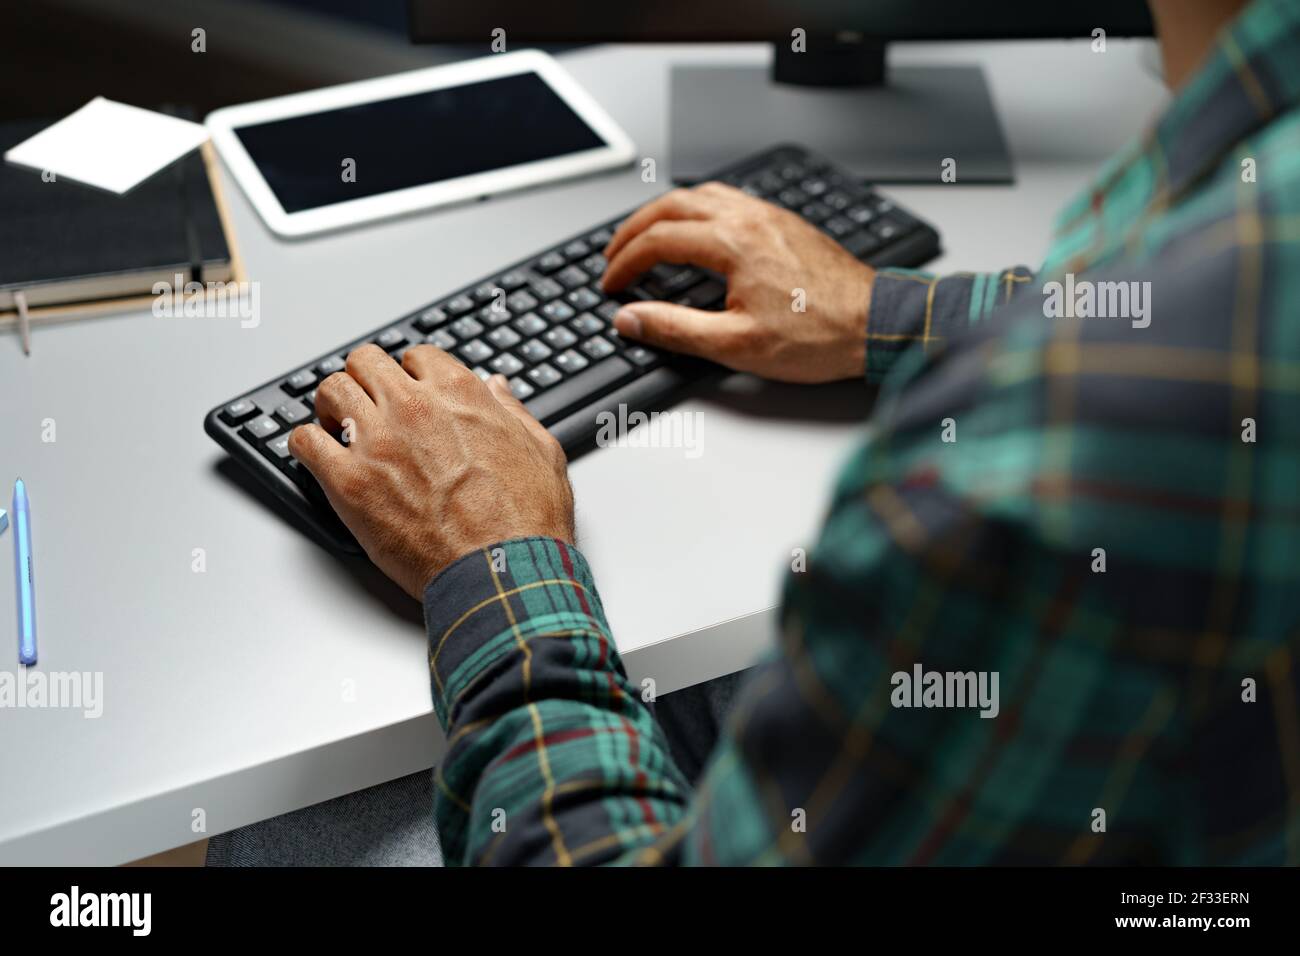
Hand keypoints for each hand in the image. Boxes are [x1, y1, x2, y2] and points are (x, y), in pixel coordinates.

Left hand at [288, 344, 573, 598]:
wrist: (502, 571)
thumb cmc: (525, 521)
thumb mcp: (541, 451)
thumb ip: (513, 412)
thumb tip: (497, 389)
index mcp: (459, 393)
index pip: (416, 357)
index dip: (410, 375)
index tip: (408, 393)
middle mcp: (414, 407)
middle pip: (365, 362)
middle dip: (365, 381)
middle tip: (366, 405)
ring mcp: (377, 441)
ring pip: (330, 391)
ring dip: (332, 406)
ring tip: (337, 428)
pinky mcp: (349, 481)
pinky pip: (304, 441)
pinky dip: (306, 445)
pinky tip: (318, 456)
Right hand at [601, 182, 874, 382]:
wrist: (877, 323)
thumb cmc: (819, 336)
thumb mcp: (736, 345)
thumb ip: (675, 328)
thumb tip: (630, 319)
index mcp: (733, 242)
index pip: (659, 240)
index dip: (626, 262)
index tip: (611, 284)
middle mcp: (750, 217)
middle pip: (674, 205)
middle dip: (636, 228)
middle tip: (614, 253)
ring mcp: (771, 216)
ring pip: (703, 194)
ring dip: (666, 211)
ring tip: (647, 233)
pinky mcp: (787, 224)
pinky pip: (731, 199)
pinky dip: (700, 207)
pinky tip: (700, 227)